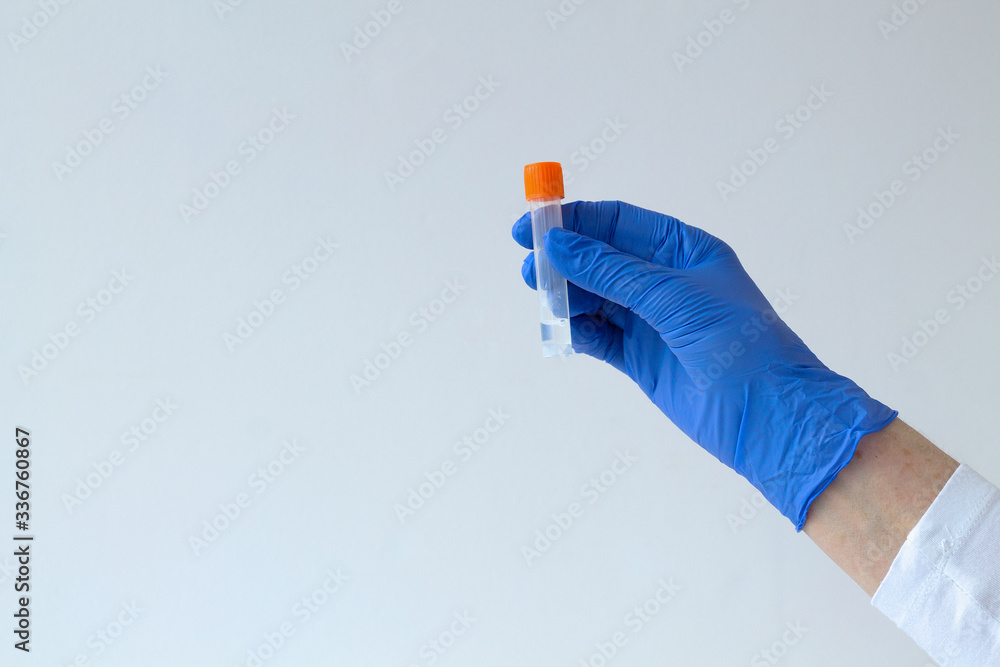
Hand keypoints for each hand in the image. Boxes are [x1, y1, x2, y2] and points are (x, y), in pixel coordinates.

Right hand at [512, 200, 896, 529]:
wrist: (768, 415)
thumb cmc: (740, 344)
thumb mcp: (672, 296)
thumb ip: (611, 272)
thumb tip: (559, 246)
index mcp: (685, 250)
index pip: (620, 223)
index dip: (576, 220)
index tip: (535, 224)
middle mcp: (666, 281)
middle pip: (601, 259)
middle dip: (564, 260)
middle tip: (530, 268)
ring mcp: (652, 321)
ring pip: (594, 298)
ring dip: (566, 297)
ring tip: (543, 300)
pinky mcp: (641, 359)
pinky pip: (598, 337)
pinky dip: (577, 332)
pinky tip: (563, 331)